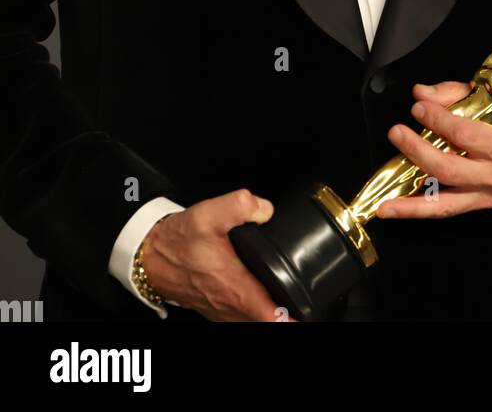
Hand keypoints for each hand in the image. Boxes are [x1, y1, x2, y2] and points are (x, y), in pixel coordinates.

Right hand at [138, 189, 297, 321]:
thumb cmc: (177, 240)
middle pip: (264, 321)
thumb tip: (266, 209)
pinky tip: (264, 303)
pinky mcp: (214, 310)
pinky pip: (240, 321)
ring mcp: (220, 311)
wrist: (151, 256)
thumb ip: (242, 204)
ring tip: (289, 308)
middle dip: (285, 317)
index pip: (268, 314)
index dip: (289, 318)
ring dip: (269, 316)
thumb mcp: (209, 213)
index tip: (304, 315)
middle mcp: (227, 305)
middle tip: (303, 308)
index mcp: (233, 285)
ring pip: (251, 323)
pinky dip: (254, 315)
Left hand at [376, 80, 491, 218]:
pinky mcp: (475, 205)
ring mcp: (484, 195)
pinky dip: (415, 211)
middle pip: (449, 168)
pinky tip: (392, 209)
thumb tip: (421, 93)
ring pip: (443, 203)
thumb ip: (458, 94)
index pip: (466, 135)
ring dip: (409, 202)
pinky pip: (443, 211)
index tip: (419, 106)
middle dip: (418, 150)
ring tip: (384, 201)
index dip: (439, 119)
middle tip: (397, 132)